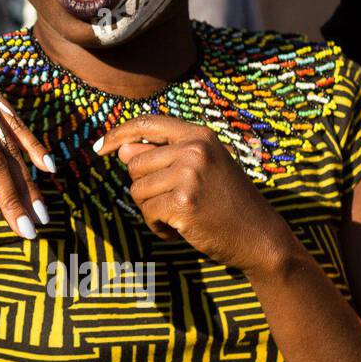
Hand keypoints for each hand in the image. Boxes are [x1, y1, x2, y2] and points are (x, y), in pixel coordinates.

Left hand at [95, 115, 295, 273]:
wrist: (261, 238)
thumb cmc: (227, 203)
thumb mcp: (200, 169)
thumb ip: (163, 156)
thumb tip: (121, 148)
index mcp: (199, 135)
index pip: (145, 123)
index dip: (118, 134)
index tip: (99, 148)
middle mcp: (194, 150)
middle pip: (135, 164)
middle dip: (145, 188)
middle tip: (173, 202)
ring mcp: (189, 175)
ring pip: (137, 190)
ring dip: (151, 209)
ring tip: (181, 215)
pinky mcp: (183, 202)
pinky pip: (148, 213)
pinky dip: (159, 227)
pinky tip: (182, 229)